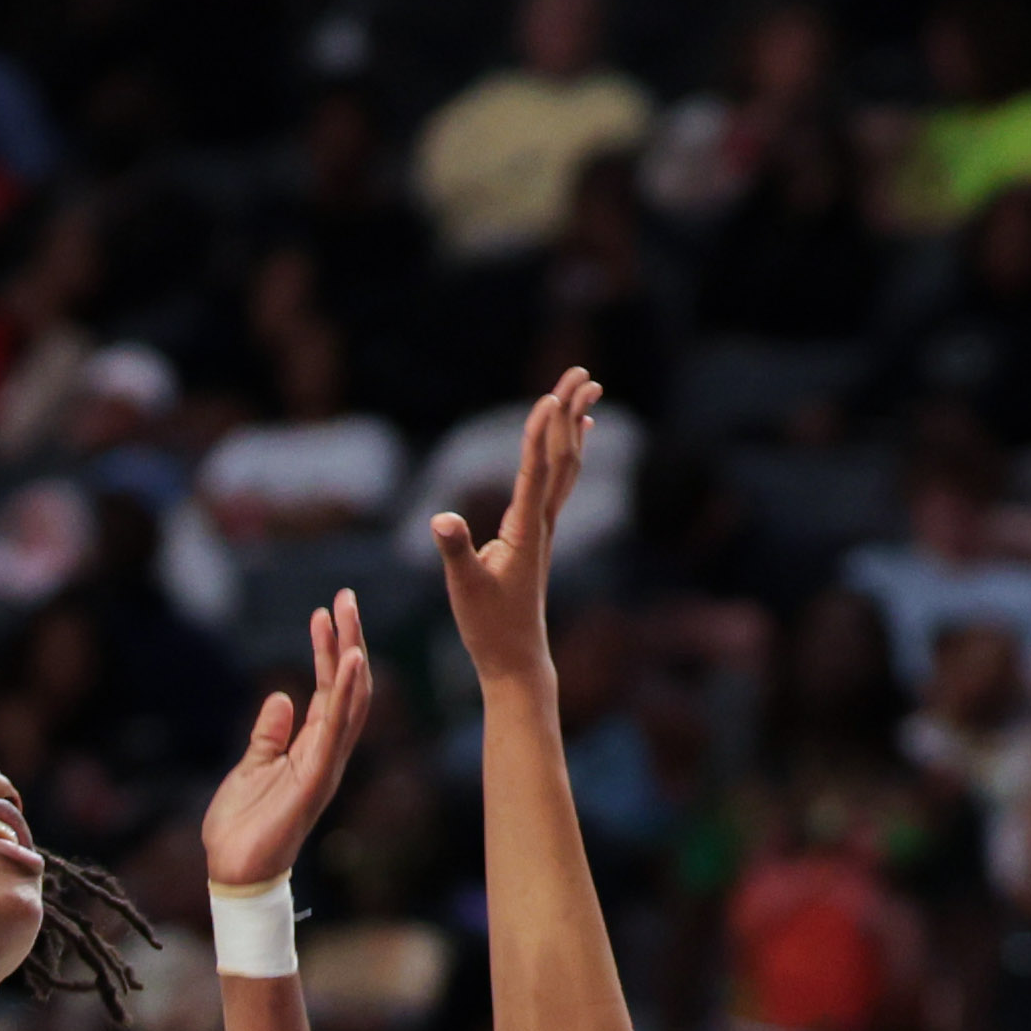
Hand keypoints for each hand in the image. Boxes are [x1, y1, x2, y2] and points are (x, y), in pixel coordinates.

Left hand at [200, 589, 373, 887]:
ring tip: (349, 616)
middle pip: (345, 688)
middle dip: (347, 641)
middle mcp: (325, 753)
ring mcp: (324, 765)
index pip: (325, 690)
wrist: (234, 870)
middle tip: (346, 597)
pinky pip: (335, 730)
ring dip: (350, 657)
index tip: (324, 611)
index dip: (327, 650)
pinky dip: (344, 694)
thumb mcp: (251, 766)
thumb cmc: (242, 826)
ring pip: (347, 702)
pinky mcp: (316, 778)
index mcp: (309, 748)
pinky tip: (350, 662)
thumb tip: (280, 696)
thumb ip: (269, 733)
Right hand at [429, 367, 602, 687]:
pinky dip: (569, 453)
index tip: (551, 396)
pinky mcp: (538, 536)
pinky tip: (577, 436)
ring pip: (566, 466)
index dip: (542, 433)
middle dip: (570, 413)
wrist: (516, 659)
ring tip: (589, 389)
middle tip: (582, 372)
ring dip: (576, 425)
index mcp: (525, 530)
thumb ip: (455, 550)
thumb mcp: (464, 587)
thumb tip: (441, 519)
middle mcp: (542, 523)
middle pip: (562, 457)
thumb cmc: (489, 626)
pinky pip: (560, 483)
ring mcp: (544, 529)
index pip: (536, 471)